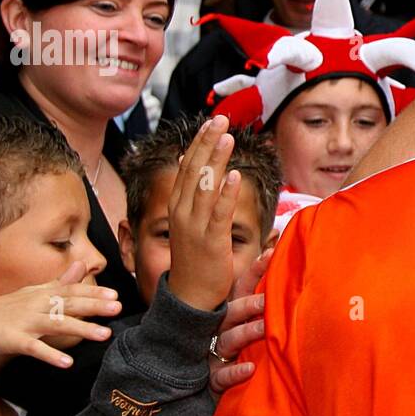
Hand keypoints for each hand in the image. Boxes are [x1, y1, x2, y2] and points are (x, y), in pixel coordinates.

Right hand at [0, 262, 120, 370]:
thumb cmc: (3, 308)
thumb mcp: (32, 291)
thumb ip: (59, 282)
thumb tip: (80, 266)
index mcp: (42, 294)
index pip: (71, 291)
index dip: (93, 293)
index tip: (116, 295)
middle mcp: (36, 305)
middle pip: (68, 304)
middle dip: (94, 305)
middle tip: (118, 307)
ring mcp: (24, 322)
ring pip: (56, 324)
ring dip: (81, 329)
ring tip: (104, 334)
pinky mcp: (12, 340)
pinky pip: (34, 348)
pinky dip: (50, 355)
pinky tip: (67, 363)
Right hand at [167, 116, 242, 310]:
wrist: (189, 296)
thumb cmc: (194, 256)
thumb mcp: (189, 219)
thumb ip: (191, 191)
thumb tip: (191, 160)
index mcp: (179, 205)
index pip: (188, 166)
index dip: (200, 143)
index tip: (213, 122)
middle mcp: (183, 212)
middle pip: (194, 170)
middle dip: (208, 143)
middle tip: (221, 119)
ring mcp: (195, 226)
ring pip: (205, 187)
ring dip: (216, 160)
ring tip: (227, 137)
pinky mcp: (211, 241)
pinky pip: (219, 213)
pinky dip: (227, 194)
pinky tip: (235, 176)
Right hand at [209, 247, 273, 396]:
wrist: (211, 385)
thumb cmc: (241, 350)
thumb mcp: (250, 323)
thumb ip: (265, 302)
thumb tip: (287, 269)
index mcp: (232, 313)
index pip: (242, 287)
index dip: (255, 270)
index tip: (271, 253)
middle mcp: (221, 328)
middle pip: (233, 311)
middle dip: (249, 304)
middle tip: (267, 299)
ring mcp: (216, 352)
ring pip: (229, 339)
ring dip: (247, 333)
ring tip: (264, 329)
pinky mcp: (215, 378)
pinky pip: (221, 376)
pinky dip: (235, 373)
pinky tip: (250, 369)